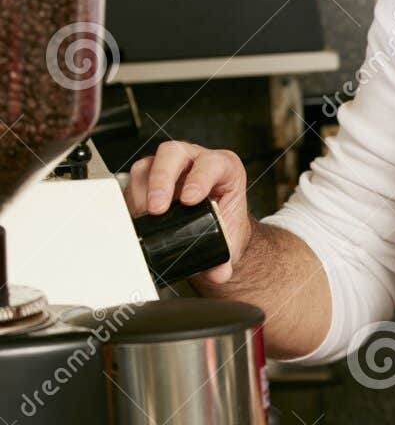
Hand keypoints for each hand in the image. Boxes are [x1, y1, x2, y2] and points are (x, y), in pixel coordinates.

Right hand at [124, 140, 251, 283]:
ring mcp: (169, 168)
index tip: (190, 200)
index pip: (212, 163)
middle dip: (162, 179)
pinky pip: (133, 182)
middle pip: (173, 153)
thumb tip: (218, 272)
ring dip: (142, 191)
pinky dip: (132, 201)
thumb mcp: (231, 240)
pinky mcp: (148, 180)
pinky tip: (137, 218)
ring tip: (145, 217)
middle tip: (158, 208)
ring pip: (148, 165)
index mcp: (223, 168)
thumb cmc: (226, 223)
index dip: (200, 178)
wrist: (216, 229)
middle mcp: (194, 161)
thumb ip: (226, 257)